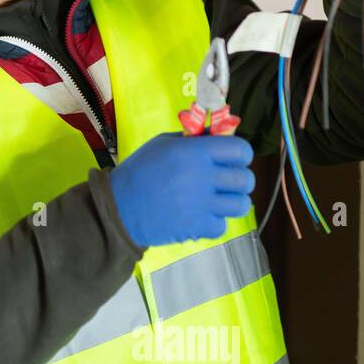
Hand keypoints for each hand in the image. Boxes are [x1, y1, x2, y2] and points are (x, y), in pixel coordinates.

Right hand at [108, 131, 255, 247]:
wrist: (118, 207)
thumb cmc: (139, 171)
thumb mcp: (162, 144)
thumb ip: (193, 139)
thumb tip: (219, 136)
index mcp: (194, 151)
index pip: (241, 149)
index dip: (240, 154)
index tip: (232, 159)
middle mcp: (201, 176)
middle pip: (245, 179)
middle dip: (240, 179)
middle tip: (226, 182)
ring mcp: (200, 204)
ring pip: (241, 204)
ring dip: (232, 202)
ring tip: (217, 201)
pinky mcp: (196, 227)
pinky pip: (222, 225)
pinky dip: (213, 222)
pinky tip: (200, 216)